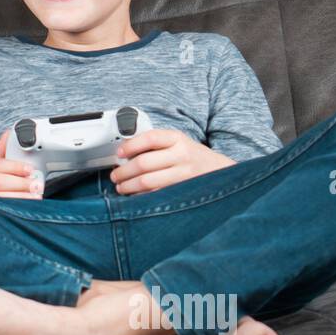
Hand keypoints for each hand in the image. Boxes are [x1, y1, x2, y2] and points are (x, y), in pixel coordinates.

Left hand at [109, 129, 235, 194]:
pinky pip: (155, 194)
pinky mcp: (182, 191)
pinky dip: (140, 196)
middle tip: (115, 175)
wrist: (221, 172)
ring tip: (121, 186)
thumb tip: (125, 152)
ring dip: (128, 185)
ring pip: (147, 182)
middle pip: (143, 163)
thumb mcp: (178, 142)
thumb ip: (155, 145)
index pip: (149, 138)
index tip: (119, 153)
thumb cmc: (193, 157)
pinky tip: (135, 194)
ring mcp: (183, 175)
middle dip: (123, 171)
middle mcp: (181, 155)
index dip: (130, 146)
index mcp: (178, 139)